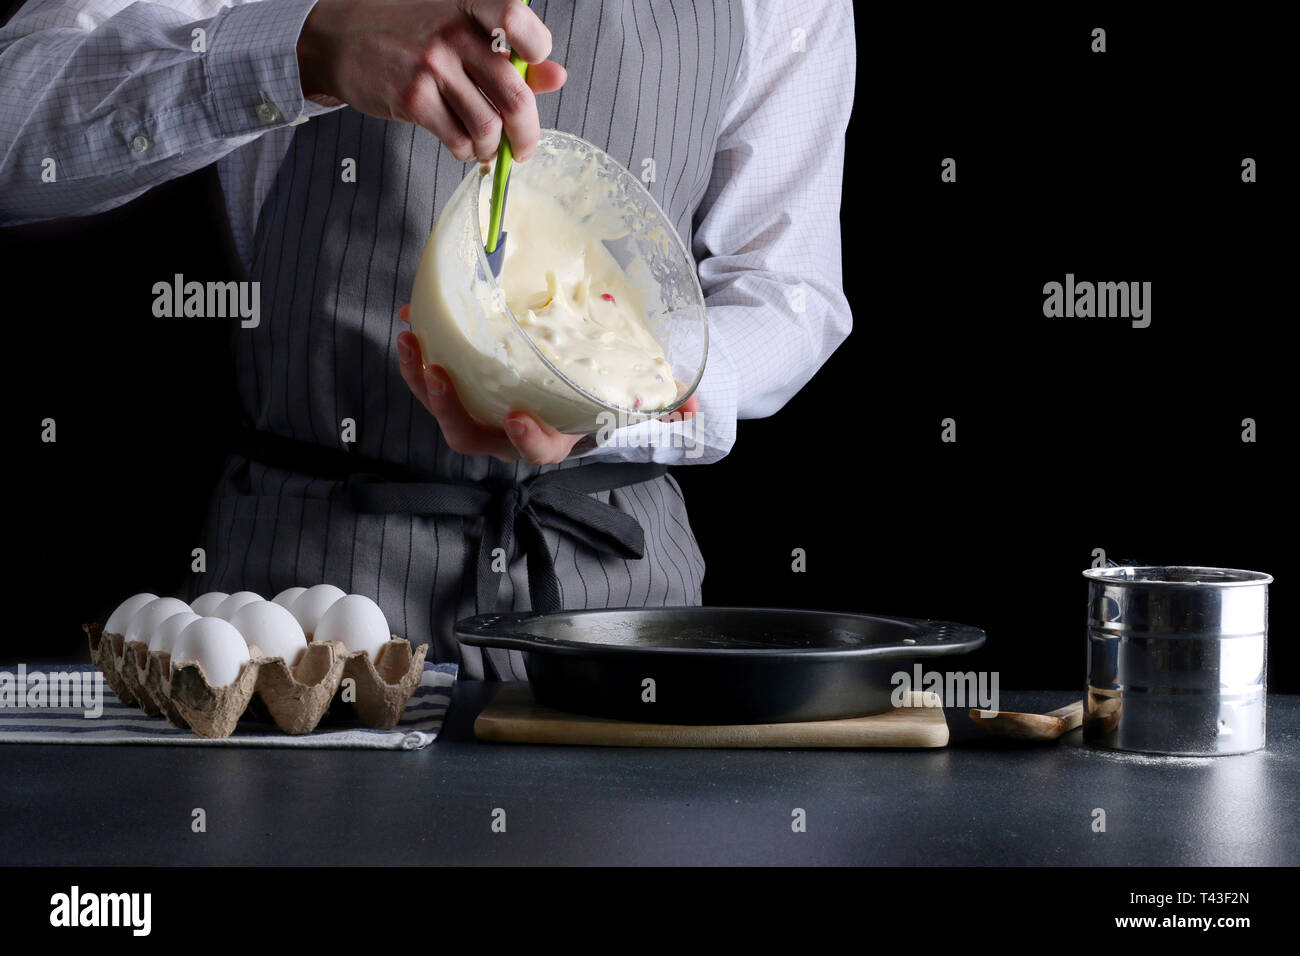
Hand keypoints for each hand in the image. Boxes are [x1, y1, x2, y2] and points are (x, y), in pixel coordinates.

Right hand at [297, 0, 566, 161]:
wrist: (339, 37)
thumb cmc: (406, 31)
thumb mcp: (458, 24)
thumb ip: (510, 50)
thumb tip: (556, 76)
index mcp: (470, 3)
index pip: (519, 20)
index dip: (538, 49)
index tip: (535, 69)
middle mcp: (454, 31)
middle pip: (514, 94)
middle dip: (527, 133)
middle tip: (523, 146)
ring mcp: (433, 65)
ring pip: (488, 126)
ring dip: (492, 148)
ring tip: (486, 148)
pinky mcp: (414, 97)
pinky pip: (458, 139)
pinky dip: (466, 152)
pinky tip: (462, 145)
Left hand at [395, 306, 699, 464]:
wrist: (575, 384)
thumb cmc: (602, 391)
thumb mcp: (633, 395)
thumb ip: (662, 403)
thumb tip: (691, 406)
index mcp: (551, 437)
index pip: (533, 451)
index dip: (525, 438)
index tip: (516, 414)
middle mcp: (509, 433)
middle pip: (470, 436)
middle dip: (448, 409)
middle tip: (436, 373)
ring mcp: (481, 411)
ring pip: (443, 408)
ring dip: (418, 379)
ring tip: (410, 340)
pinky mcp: (462, 387)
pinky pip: (432, 377)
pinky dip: (418, 352)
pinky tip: (411, 317)